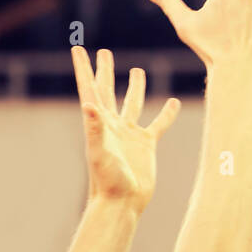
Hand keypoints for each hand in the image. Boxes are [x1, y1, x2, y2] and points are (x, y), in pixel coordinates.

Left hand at [73, 46, 180, 213]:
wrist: (123, 202)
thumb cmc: (108, 180)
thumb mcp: (100, 152)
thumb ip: (95, 128)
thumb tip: (88, 104)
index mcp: (99, 123)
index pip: (90, 89)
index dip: (84, 69)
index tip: (77, 49)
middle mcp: (113, 125)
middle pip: (108, 91)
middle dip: (105, 71)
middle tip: (104, 52)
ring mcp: (130, 135)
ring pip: (133, 104)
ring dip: (134, 87)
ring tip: (137, 70)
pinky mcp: (146, 145)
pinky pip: (158, 124)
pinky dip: (166, 113)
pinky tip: (173, 102)